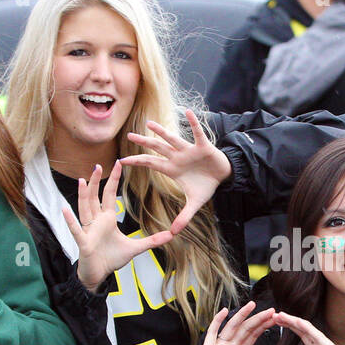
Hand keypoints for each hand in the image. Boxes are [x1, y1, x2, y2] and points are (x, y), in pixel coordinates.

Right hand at [64, 161, 172, 288]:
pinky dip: (71, 220)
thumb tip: (170, 236)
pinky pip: (76, 230)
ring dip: (83, 195)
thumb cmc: (111, 258)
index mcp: (108, 219)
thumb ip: (151, 241)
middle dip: (96, 182)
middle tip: (97, 165)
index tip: (117, 164)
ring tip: (82, 181)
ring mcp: (89, 230)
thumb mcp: (135, 248)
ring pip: (84, 209)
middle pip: (95, 197)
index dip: (113, 180)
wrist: (99, 274)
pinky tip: (65, 209)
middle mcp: (96, 221)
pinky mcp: (83, 242)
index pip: (110, 196)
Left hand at [119, 108, 231, 233]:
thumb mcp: (194, 203)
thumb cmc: (206, 185)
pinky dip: (193, 123)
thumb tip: (174, 233)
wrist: (223, 176)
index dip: (137, 162)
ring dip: (162, 132)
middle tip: (129, 136)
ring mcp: (189, 151)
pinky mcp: (203, 146)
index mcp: (172, 169)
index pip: (151, 164)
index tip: (121, 160)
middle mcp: (177, 157)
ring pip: (173, 139)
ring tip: (149, 124)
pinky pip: (197, 133)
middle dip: (144, 143)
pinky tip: (187, 112)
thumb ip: (183, 217)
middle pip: (157, 149)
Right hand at [166, 302, 275, 344]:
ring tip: (252, 305)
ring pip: (232, 327)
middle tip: (272, 310)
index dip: (265, 326)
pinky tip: (224, 311)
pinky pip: (213, 332)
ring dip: (242, 315)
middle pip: (247, 328)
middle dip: (259, 319)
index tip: (277, 318)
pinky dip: (217, 321)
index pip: (255, 335)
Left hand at [270, 312, 344, 344]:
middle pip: (302, 330)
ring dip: (295, 321)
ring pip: (309, 330)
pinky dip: (309, 329)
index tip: (275, 322)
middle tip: (274, 315)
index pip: (300, 335)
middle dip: (288, 321)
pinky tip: (299, 322)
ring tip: (282, 315)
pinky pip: (319, 337)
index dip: (288, 327)